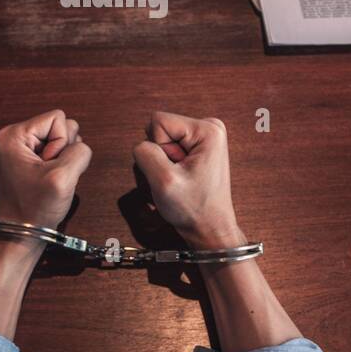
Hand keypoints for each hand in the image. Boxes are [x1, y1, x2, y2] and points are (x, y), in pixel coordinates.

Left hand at [0, 110, 91, 229]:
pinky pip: (57, 151)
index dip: (62, 142)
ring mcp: (22, 148)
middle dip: (64, 150)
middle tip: (49, 174)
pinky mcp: (30, 159)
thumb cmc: (34, 210)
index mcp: (13, 135)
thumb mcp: (62, 178)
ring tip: (49, 178)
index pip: (57, 118)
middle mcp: (15, 137)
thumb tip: (80, 147)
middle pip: (60, 125)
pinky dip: (60, 165)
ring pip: (61, 138)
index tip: (48, 167)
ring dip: (63, 159)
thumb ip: (79, 152)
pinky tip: (49, 180)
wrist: (22, 233)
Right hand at [132, 111, 243, 248]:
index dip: (158, 149)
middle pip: (159, 130)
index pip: (157, 121)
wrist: (209, 229)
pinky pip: (166, 150)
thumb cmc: (195, 209)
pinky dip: (166, 168)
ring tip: (179, 182)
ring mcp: (202, 140)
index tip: (176, 170)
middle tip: (177, 177)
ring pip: (160, 142)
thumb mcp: (164, 181)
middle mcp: (208, 128)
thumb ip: (145, 153)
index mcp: (208, 129)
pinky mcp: (195, 150)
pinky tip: (180, 182)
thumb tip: (141, 144)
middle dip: (160, 157)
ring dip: (162, 165)